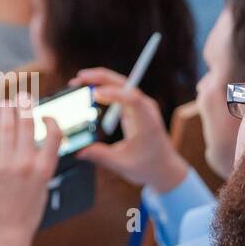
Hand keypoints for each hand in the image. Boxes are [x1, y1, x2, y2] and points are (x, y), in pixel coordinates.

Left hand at [0, 101, 60, 245]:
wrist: (2, 237)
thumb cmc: (23, 218)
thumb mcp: (41, 191)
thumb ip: (40, 167)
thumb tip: (36, 147)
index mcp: (45, 170)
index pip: (54, 133)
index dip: (50, 119)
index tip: (45, 114)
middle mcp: (26, 164)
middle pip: (27, 124)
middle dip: (25, 105)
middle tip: (23, 95)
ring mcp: (4, 165)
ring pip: (7, 127)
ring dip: (8, 111)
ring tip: (7, 102)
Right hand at [71, 68, 188, 192]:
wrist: (165, 168)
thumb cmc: (149, 166)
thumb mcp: (123, 164)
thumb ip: (101, 156)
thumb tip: (79, 151)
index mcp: (146, 122)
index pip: (132, 100)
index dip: (114, 94)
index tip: (95, 94)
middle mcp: (145, 109)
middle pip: (124, 84)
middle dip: (101, 77)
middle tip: (79, 77)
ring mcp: (141, 106)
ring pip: (120, 84)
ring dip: (100, 80)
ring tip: (79, 81)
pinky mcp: (135, 108)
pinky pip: (118, 92)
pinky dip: (103, 88)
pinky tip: (88, 90)